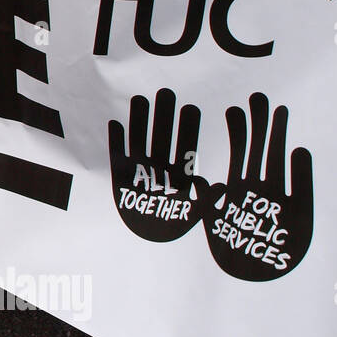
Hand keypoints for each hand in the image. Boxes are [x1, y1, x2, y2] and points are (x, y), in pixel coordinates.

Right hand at [107, 89, 205, 242]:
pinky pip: (117, 156)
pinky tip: (116, 123)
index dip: (187, 128)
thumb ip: (205, 201)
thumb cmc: (171, 230)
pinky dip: (116, 142)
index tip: (191, 107)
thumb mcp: (193, 216)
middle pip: (162, 138)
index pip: (185, 147)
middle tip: (166, 92)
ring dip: (139, 122)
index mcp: (179, 176)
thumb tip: (220, 186)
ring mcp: (138, 171)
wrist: (145, 244)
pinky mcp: (119, 178)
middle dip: (163, 116)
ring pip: (140, 141)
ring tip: (140, 99)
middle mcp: (159, 169)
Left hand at [201, 93, 312, 281]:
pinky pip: (300, 191)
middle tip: (258, 98)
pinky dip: (300, 174)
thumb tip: (220, 176)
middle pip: (258, 152)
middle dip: (259, 126)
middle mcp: (256, 191)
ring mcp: (274, 200)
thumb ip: (213, 204)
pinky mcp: (295, 216)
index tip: (237, 108)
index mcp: (238, 189)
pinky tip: (299, 152)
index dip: (241, 132)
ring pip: (273, 164)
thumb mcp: (216, 226)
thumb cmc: (234, 255)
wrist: (254, 283)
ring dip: (274, 139)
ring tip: (276, 111)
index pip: (241, 153)